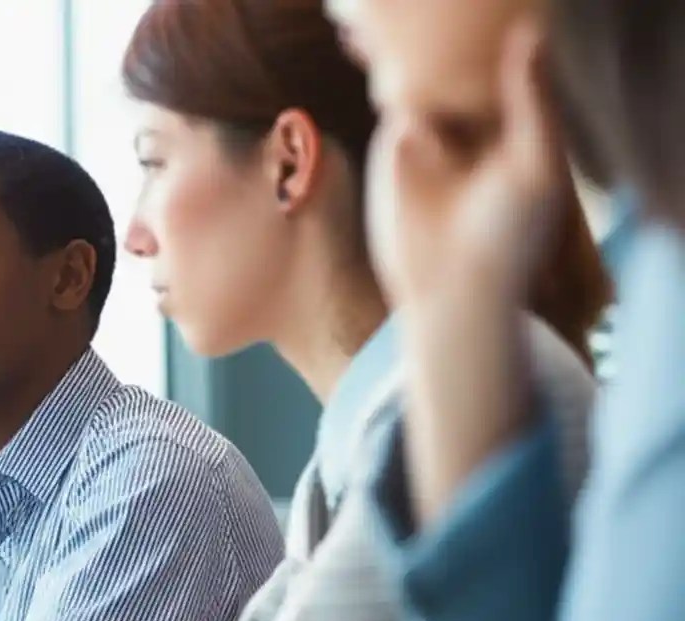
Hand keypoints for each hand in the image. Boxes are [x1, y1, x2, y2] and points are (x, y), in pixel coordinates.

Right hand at [365, 19, 566, 306]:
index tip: (489, 6)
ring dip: (416, 51)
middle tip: (435, 4)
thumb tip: (531, 32)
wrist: (450, 288)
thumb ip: (532, 101)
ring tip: (408, 18)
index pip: (506, 68)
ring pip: (426, 79)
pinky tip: (390, 64)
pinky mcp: (394, 152)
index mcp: (515, 128)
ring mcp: (433, 137)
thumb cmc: (509, 236)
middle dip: (450, 40)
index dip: (497, 37)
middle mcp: (475, 127)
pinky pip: (395, 105)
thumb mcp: (535, 164)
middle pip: (461, 67)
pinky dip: (393, 81)